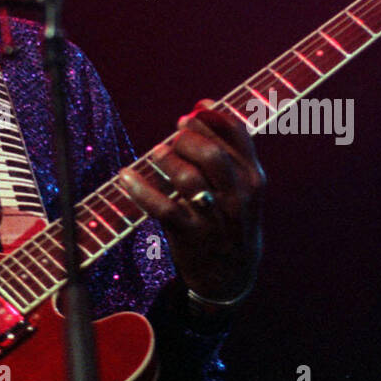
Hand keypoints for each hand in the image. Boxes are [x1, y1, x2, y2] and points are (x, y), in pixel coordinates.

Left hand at [117, 101, 265, 307]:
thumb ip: (228, 148)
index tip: (194, 112)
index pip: (236, 134)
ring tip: (156, 153)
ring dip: (165, 159)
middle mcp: (239, 198)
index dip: (210, 117)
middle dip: (187, 138)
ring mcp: (214, 218)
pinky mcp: (190, 236)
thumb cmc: (231, 218)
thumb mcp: (243, 186)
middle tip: (174, 136)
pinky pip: (162, 207)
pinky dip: (140, 189)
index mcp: (254, 178)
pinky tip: (126, 176)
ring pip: (187, 178)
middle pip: (210, 154)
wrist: (232, 276)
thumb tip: (202, 104)